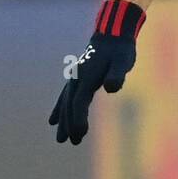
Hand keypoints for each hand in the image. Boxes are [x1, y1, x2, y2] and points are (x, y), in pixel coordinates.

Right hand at [49, 0, 145, 144]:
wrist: (112, 36)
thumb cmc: (120, 51)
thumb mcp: (124, 62)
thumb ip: (117, 75)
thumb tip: (111, 87)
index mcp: (87, 77)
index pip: (79, 102)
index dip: (78, 119)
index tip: (80, 134)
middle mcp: (77, 78)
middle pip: (70, 105)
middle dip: (70, 125)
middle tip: (72, 142)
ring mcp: (74, 78)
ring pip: (64, 103)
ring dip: (63, 121)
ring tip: (60, 139)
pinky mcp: (76, 79)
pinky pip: (64, 97)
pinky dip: (59, 109)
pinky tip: (53, 121)